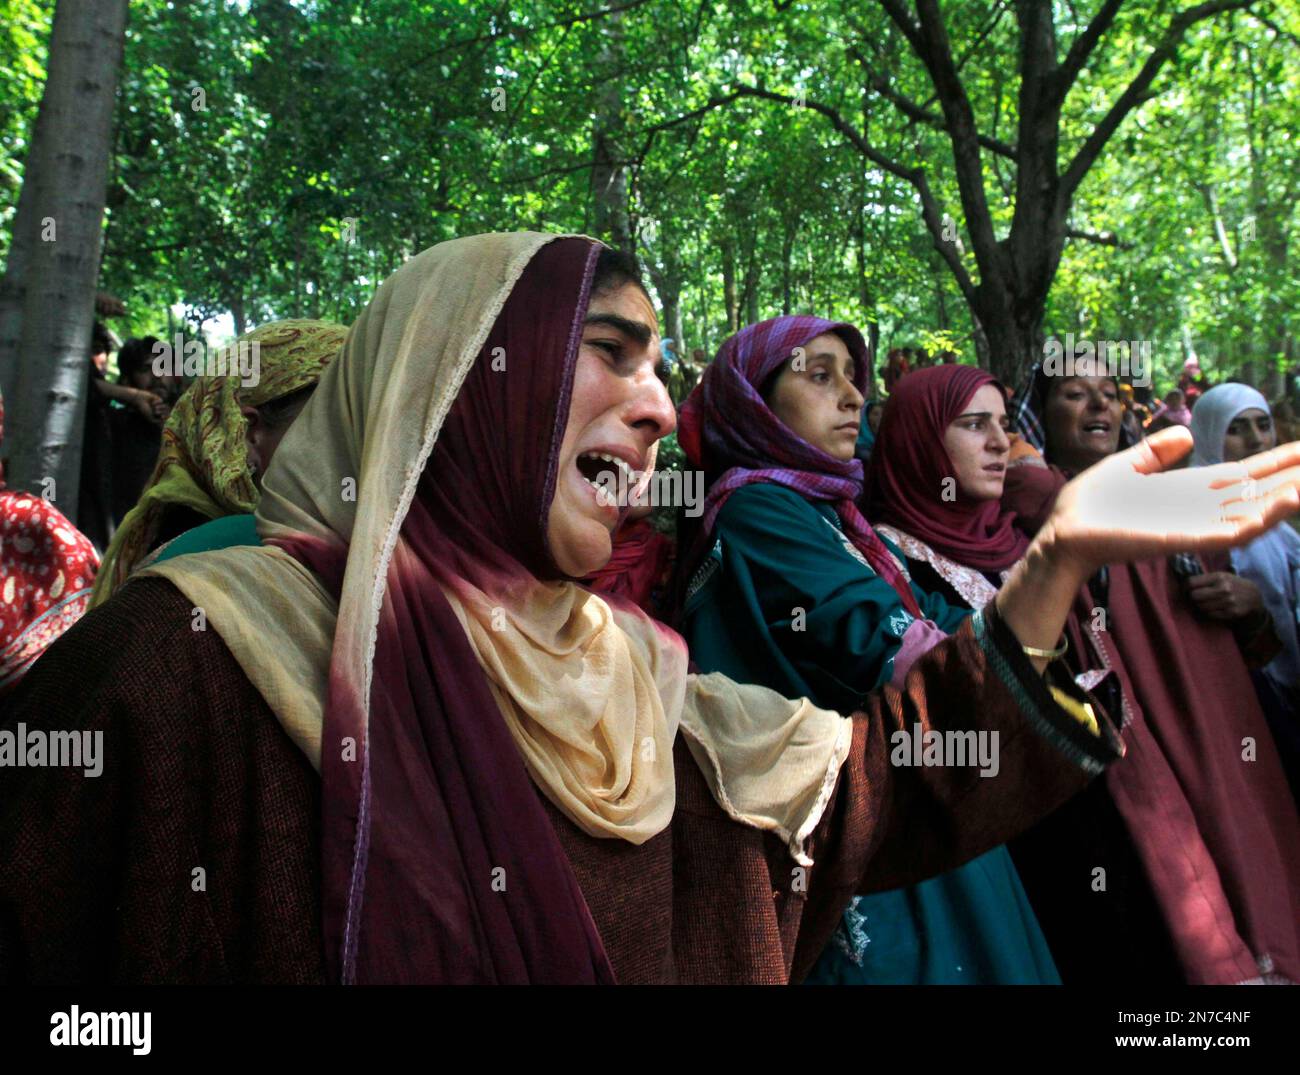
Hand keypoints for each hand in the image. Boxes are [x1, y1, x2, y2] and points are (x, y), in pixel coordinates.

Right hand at [130, 389, 165, 423]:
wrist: (138, 400)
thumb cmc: (143, 410)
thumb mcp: (150, 418)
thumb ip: (157, 421)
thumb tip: (164, 421)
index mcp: (155, 415)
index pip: (165, 417)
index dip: (165, 417)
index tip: (162, 417)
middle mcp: (157, 410)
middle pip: (166, 412)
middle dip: (162, 412)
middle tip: (156, 412)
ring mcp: (157, 404)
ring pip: (164, 406)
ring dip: (160, 407)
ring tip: (155, 407)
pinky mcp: (156, 398)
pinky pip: (161, 401)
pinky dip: (158, 402)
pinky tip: (152, 402)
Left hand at [1038, 427, 1299, 574]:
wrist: (1062, 532)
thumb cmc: (1089, 504)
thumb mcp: (1127, 466)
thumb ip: (1157, 452)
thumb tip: (1186, 434)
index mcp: (1189, 490)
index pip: (1245, 474)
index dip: (1277, 461)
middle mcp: (1199, 509)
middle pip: (1259, 492)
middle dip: (1293, 479)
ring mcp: (1193, 526)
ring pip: (1255, 513)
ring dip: (1286, 500)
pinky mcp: (1181, 540)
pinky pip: (1230, 533)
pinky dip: (1260, 520)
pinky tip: (1286, 503)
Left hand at [1185, 571, 1263, 621]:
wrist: (1253, 596)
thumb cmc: (1232, 584)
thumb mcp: (1221, 576)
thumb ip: (1204, 579)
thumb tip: (1183, 584)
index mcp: (1218, 577)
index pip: (1191, 583)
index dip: (1185, 587)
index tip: (1185, 589)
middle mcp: (1223, 589)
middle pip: (1194, 596)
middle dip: (1191, 597)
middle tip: (1193, 597)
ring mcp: (1227, 602)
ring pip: (1200, 607)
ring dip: (1199, 606)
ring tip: (1203, 602)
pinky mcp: (1230, 613)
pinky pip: (1210, 615)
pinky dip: (1207, 612)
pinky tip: (1211, 608)